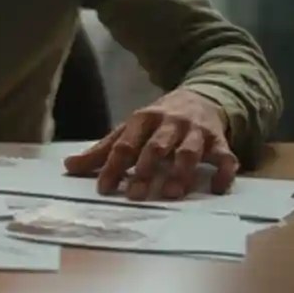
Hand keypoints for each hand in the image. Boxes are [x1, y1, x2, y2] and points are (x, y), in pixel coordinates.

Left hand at [63, 89, 238, 199]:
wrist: (200, 97)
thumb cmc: (157, 122)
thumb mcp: (130, 130)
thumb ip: (103, 150)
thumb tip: (68, 167)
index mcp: (143, 119)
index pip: (124, 144)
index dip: (113, 166)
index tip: (104, 189)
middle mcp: (170, 123)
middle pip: (156, 147)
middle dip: (145, 170)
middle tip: (135, 195)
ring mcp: (196, 131)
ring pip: (189, 151)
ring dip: (180, 172)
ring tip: (170, 193)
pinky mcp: (220, 141)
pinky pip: (226, 157)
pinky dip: (224, 173)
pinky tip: (216, 189)